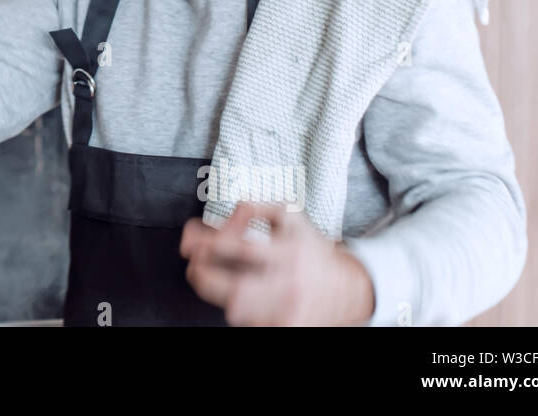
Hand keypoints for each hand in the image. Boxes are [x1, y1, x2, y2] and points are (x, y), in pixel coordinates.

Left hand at [179, 202, 374, 325]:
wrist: (347, 287)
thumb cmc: (310, 249)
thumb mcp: (291, 218)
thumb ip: (257, 208)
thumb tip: (225, 213)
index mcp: (293, 252)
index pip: (246, 249)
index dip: (211, 244)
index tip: (190, 240)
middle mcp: (292, 285)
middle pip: (238, 291)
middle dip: (205, 278)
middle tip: (193, 264)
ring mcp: (289, 312)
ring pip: (238, 311)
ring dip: (218, 293)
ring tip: (217, 277)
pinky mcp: (286, 329)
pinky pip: (249, 323)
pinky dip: (237, 309)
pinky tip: (240, 296)